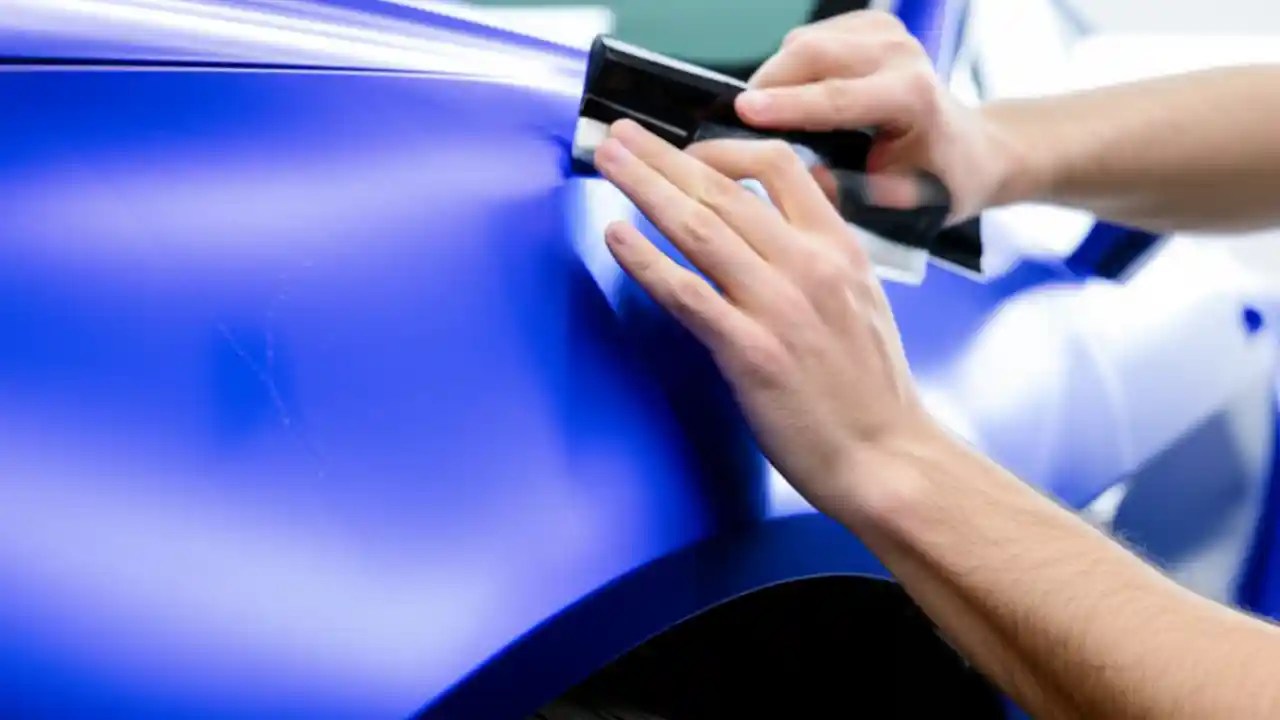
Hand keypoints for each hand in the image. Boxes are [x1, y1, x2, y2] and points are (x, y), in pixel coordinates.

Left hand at [595, 119, 938, 516]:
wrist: (887, 458)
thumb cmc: (871, 388)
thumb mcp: (864, 296)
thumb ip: (825, 250)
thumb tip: (787, 210)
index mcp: (839, 247)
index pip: (779, 166)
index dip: (722, 148)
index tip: (685, 151)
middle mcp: (809, 265)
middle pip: (723, 189)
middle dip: (661, 156)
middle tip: (617, 135)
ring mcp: (778, 307)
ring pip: (699, 228)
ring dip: (643, 188)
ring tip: (605, 162)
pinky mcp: (751, 352)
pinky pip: (688, 293)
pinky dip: (647, 260)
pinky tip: (616, 235)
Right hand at [736, 10, 1022, 220]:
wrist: (970, 148)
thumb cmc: (938, 183)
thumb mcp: (903, 207)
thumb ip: (854, 195)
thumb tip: (805, 178)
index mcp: (913, 96)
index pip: (837, 97)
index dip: (786, 105)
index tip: (743, 112)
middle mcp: (900, 54)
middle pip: (810, 54)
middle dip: (765, 86)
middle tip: (733, 125)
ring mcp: (886, 32)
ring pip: (804, 43)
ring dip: (774, 78)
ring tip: (764, 119)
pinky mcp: (870, 25)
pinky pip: (809, 39)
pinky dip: (790, 68)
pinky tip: (794, 99)